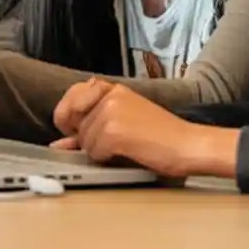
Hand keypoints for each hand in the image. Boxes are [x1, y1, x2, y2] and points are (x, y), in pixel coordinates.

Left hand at [50, 79, 237, 178]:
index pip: (72, 95)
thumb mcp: (125, 121)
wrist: (189, 145)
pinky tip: (129, 152)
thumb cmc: (162, 136)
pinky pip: (94, 153)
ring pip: (84, 140)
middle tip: (108, 141)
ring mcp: (110, 111)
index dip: (67, 114)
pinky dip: (107, 159)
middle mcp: (109, 95)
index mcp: (113, 89)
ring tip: (127, 146)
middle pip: (74, 122)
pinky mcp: (113, 131)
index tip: (72, 127)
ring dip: (99, 150)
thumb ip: (90, 127)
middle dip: (84, 136)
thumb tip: (59, 144)